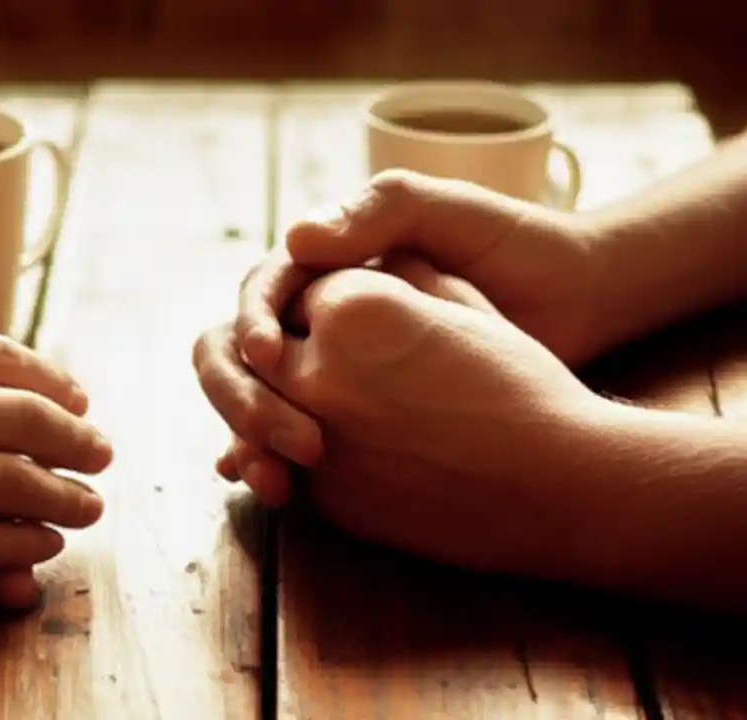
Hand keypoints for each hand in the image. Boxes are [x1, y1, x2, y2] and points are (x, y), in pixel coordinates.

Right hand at [198, 169, 605, 503]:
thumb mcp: (448, 213)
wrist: (578, 300)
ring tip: (265, 474)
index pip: (260, 293)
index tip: (268, 350)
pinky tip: (279, 488)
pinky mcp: (358, 415)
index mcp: (328, 265)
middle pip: (242, 356)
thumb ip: (377, 212)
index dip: (253, 321)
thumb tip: (295, 238)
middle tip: (270, 429)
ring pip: (264, 404)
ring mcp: (338, 369)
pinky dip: (278, 463)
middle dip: (241, 394)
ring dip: (250, 438)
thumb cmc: (515, 244)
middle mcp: (320, 317)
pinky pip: (298, 439)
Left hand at [252, 267, 611, 574]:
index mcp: (349, 311)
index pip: (304, 294)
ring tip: (326, 408)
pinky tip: (350, 451)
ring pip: (266, 414)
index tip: (358, 317)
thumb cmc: (520, 383)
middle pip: (263, 353)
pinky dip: (304, 456)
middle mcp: (316, 375)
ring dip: (279, 407)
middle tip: (309, 359)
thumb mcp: (461, 300)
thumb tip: (354, 270)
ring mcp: (315, 443)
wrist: (559, 483)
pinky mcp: (328, 499)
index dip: (328, 304)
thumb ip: (392, 275)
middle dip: (278, 350)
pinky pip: (292, 466)